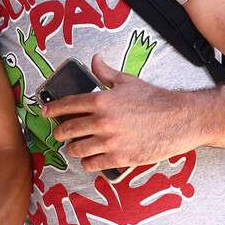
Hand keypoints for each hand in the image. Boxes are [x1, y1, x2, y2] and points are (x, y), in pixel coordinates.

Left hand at [41, 54, 218, 172]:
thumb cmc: (156, 100)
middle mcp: (102, 122)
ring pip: (77, 150)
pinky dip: (88, 163)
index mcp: (101, 101)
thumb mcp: (128, 81)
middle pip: (67, 131)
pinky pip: (92, 165)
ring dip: (73, 149)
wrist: (180, 119)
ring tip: (76, 147)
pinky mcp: (119, 159)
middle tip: (60, 134)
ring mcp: (110, 142)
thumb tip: (94, 60)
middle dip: (60, 133)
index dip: (51, 109)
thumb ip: (105, 73)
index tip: (44, 112)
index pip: (66, 105)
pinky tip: (91, 159)